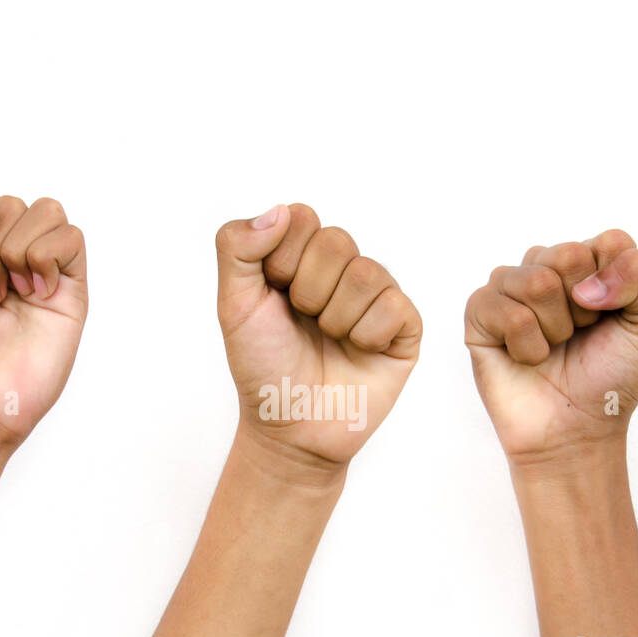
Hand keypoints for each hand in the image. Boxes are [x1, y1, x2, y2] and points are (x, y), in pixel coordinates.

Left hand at [215, 203, 421, 470]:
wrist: (290, 425)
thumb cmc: (263, 366)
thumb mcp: (233, 305)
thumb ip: (237, 248)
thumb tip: (278, 210)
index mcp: (301, 255)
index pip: (302, 217)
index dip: (283, 260)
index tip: (274, 295)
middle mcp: (342, 269)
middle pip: (337, 241)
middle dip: (308, 291)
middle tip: (303, 323)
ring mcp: (376, 296)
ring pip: (367, 273)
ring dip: (336, 318)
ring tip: (329, 341)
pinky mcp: (404, 327)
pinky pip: (394, 307)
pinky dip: (366, 336)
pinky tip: (357, 353)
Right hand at [465, 230, 637, 464]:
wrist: (576, 429)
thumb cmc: (615, 376)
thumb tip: (584, 284)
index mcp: (590, 262)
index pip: (609, 242)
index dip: (618, 287)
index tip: (613, 320)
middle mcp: (548, 267)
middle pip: (568, 254)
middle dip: (583, 308)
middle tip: (580, 335)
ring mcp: (510, 288)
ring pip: (536, 281)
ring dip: (555, 328)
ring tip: (554, 348)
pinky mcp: (480, 314)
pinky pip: (506, 311)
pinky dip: (527, 345)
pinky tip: (529, 359)